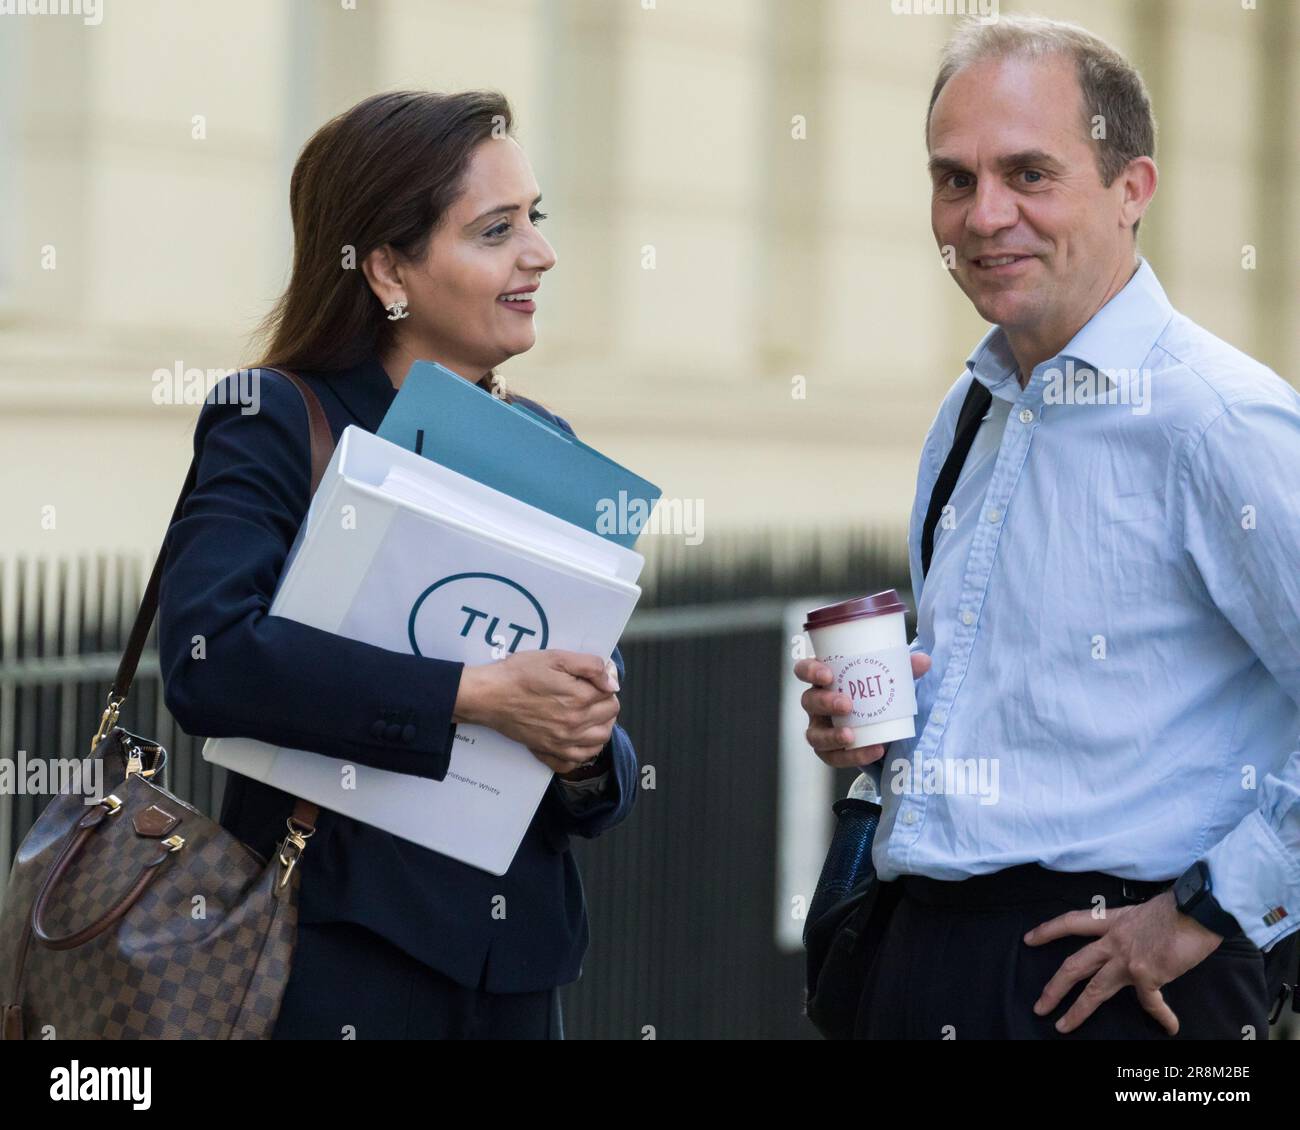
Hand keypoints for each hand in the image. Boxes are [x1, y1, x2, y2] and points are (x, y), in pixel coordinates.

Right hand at [453, 650, 619, 773]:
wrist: (489, 695)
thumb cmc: (520, 673)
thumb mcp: (556, 657)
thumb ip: (590, 667)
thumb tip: (612, 683)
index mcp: (579, 699)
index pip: (611, 696)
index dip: (605, 684)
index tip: (593, 679)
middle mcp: (575, 724)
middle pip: (609, 718)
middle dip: (606, 703)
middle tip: (592, 694)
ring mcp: (562, 742)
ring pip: (599, 742)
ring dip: (601, 727)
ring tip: (590, 715)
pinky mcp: (548, 752)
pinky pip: (576, 761)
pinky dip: (583, 752)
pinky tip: (578, 738)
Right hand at [793, 652, 930, 767]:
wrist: (881, 724)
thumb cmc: (875, 693)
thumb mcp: (889, 679)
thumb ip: (905, 670)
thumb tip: (924, 660)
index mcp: (824, 679)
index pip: (804, 670)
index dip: (810, 671)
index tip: (828, 675)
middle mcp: (816, 703)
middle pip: (808, 701)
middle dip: (825, 703)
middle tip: (847, 704)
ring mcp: (820, 728)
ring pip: (814, 735)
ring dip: (832, 735)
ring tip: (852, 736)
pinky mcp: (830, 751)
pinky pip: (834, 757)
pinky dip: (852, 756)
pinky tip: (873, 751)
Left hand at [1024, 889, 1227, 1034]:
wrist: (1199, 907)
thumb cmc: (1180, 906)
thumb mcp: (1146, 910)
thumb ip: (1134, 926)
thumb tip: (1139, 935)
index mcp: (1113, 920)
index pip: (1071, 922)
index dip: (1048, 931)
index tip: (1029, 939)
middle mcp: (1114, 940)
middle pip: (1074, 965)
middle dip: (1053, 988)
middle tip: (1039, 1006)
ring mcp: (1127, 958)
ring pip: (1094, 990)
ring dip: (1077, 1011)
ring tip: (1063, 1026)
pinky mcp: (1147, 974)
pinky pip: (1150, 1003)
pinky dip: (1161, 1016)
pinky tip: (1169, 1026)